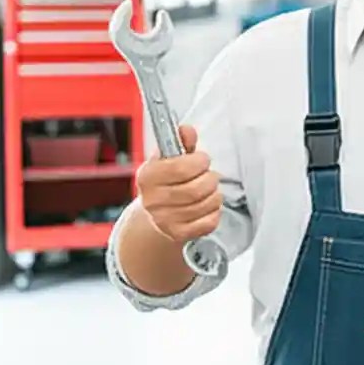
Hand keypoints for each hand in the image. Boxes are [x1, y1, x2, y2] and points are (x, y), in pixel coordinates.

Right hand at [135, 124, 222, 243]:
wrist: (156, 213)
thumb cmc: (167, 181)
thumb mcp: (170, 158)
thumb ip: (181, 142)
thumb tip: (187, 130)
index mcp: (147, 176)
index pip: (181, 167)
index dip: (200, 161)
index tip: (202, 159)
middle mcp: (152, 200)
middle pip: (197, 189)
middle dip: (211, 179)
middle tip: (208, 176)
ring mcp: (164, 220)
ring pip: (207, 204)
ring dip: (215, 195)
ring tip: (208, 191)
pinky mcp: (179, 234)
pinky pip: (209, 222)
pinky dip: (215, 212)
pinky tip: (206, 206)